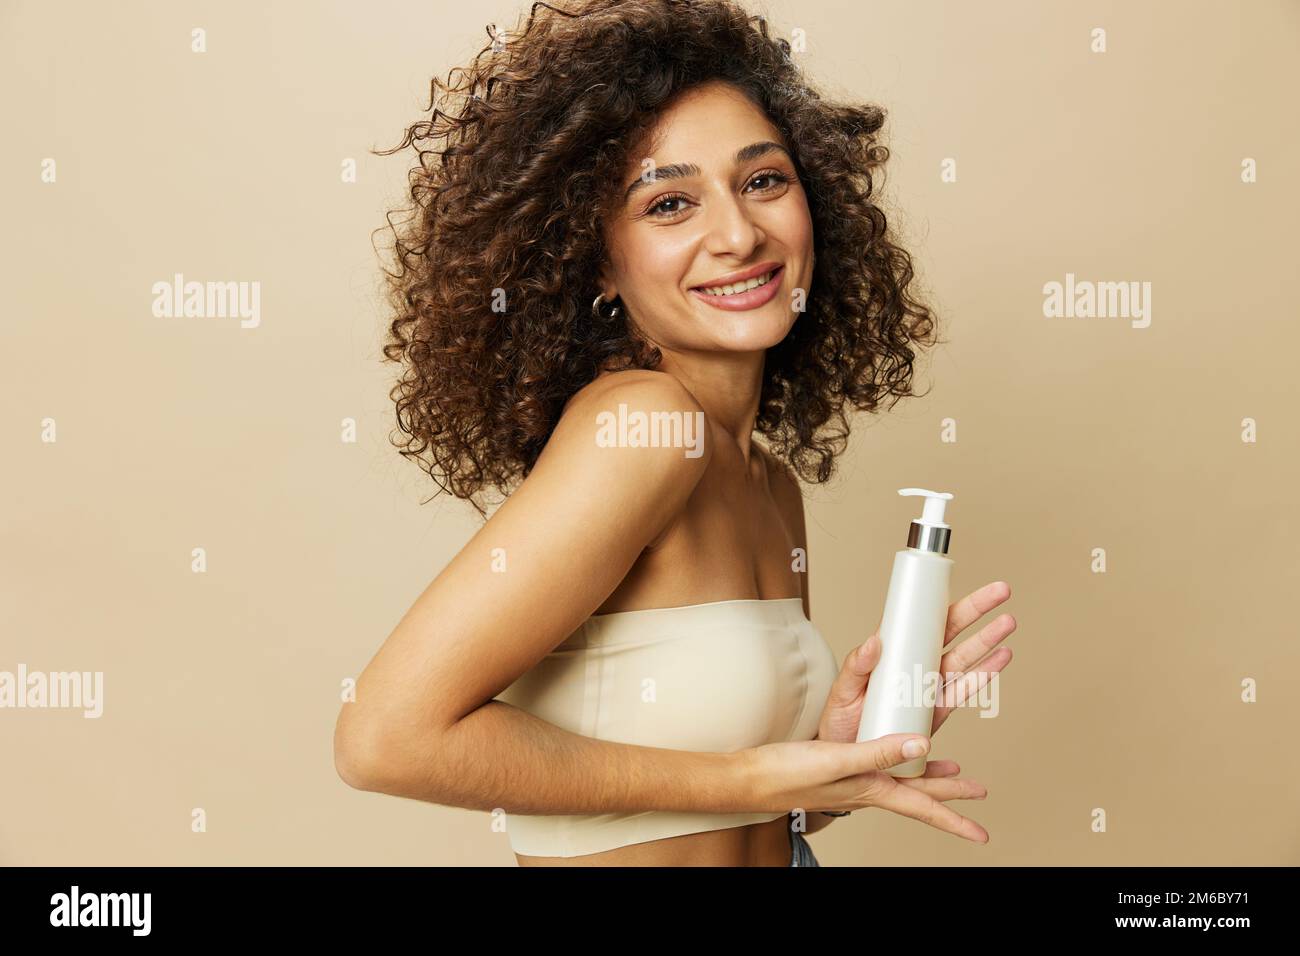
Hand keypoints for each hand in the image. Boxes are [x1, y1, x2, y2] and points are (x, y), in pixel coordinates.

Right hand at [741, 733, 989, 842]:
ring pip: (903, 781)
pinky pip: (883, 768)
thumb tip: (923, 745)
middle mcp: (868, 789)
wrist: (750, 778)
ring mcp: (855, 781)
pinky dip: (900, 760)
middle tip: (980, 795)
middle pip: (920, 796)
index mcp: (872, 789)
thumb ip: (879, 752)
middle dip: (952, 796)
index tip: (981, 835)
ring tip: (953, 773)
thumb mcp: (837, 760)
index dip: (954, 819)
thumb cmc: (787, 773)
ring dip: (930, 779)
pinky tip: (897, 752)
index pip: (923, 808)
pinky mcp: (841, 769)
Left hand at [814, 580, 1016, 743]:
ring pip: (964, 659)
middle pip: (951, 632)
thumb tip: (874, 641)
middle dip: (977, 611)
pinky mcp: (938, 713)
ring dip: (987, 641)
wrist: (848, 761)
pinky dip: (984, 677)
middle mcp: (915, 665)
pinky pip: (964, 692)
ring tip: (1008, 623)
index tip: (957, 580)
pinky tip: (1000, 660)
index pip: (919, 620)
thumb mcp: (843, 689)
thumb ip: (857, 665)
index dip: (939, 599)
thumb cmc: (841, 720)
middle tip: (1002, 591)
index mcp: (893, 653)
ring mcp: (929, 688)